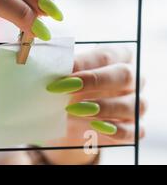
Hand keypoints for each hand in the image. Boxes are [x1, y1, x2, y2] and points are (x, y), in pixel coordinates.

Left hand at [44, 46, 146, 163]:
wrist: (66, 122)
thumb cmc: (66, 90)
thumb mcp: (62, 78)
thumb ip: (60, 69)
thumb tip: (49, 65)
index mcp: (117, 57)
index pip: (107, 55)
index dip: (84, 63)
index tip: (61, 73)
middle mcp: (132, 79)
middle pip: (126, 75)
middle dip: (95, 81)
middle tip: (67, 89)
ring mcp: (136, 105)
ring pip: (131, 104)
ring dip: (102, 107)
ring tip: (74, 110)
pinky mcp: (134, 129)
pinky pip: (132, 131)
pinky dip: (114, 130)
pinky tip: (94, 127)